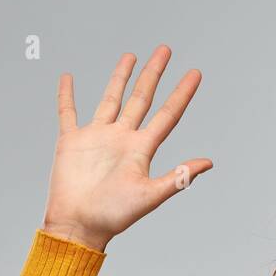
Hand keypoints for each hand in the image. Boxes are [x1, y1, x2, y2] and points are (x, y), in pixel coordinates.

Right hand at [42, 45, 212, 250]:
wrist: (79, 225)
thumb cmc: (114, 216)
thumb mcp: (150, 195)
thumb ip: (178, 177)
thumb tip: (209, 162)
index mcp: (142, 150)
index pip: (167, 114)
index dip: (182, 94)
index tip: (195, 73)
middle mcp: (122, 139)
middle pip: (141, 99)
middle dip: (153, 74)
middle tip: (165, 49)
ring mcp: (97, 138)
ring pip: (111, 99)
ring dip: (120, 78)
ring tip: (131, 57)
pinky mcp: (71, 141)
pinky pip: (68, 112)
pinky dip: (66, 95)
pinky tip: (68, 77)